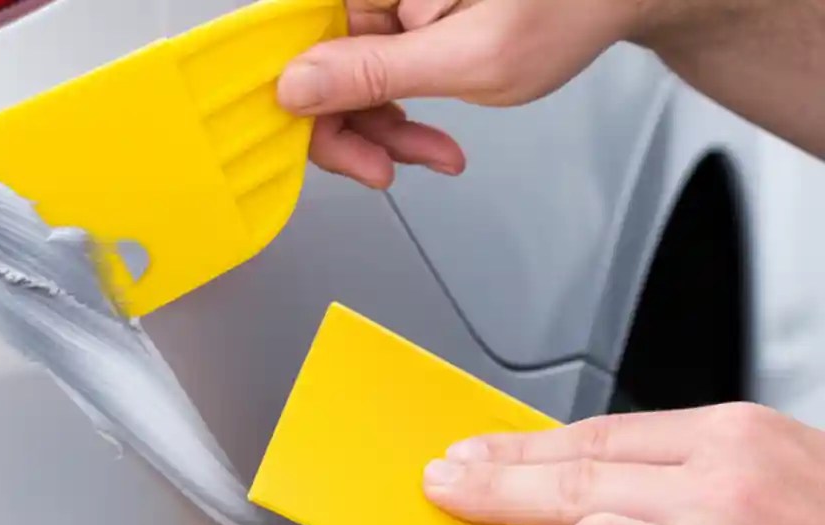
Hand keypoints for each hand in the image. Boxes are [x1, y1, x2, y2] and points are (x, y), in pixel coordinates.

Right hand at [277, 0, 652, 187]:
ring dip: (383, 131)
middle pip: (315, 65)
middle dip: (352, 127)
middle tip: (387, 168)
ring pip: (344, 81)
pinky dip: (400, 117)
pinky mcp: (396, 18)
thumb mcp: (472, 57)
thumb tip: (294, 87)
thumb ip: (377, 74)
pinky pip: (373, 75)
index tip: (326, 147)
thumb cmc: (569, 4)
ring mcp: (383, 0)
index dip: (297, 101)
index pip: (295, 38)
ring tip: (433, 154)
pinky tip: (432, 140)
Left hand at [421, 403, 824, 524]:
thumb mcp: (775, 473)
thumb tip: (580, 490)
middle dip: (493, 489)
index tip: (467, 457)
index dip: (517, 450)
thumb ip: (683, 478)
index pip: (593, 436)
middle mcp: (727, 495)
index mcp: (732, 442)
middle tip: (448, 493)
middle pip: (574, 481)